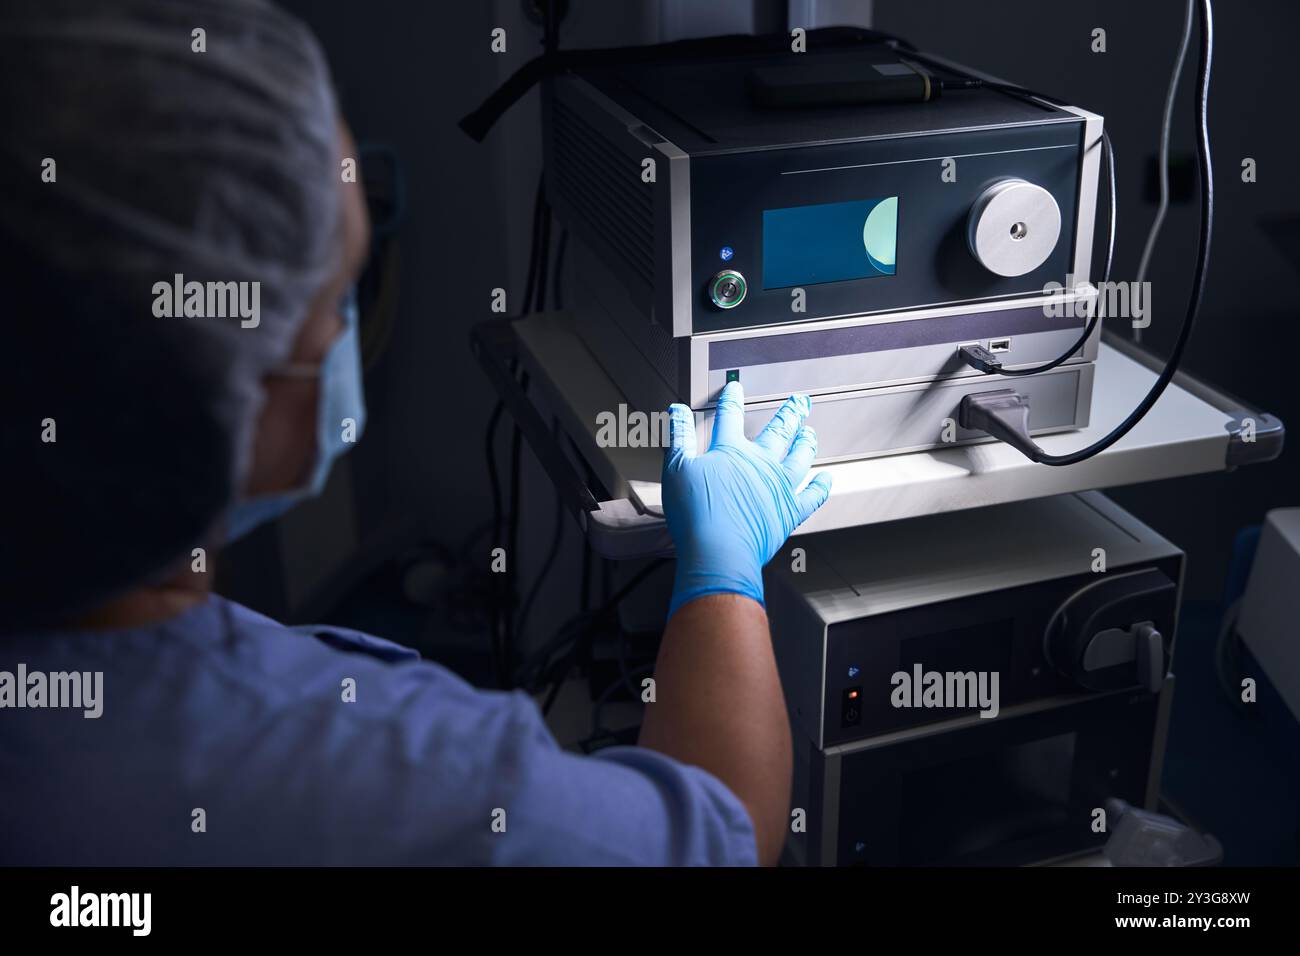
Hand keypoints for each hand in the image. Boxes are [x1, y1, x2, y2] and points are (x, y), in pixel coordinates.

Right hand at [662, 381, 832, 617]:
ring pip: (799, 457)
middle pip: (778, 431)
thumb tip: (677, 411)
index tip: (736, 388)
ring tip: (810, 434)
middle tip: (799, 402)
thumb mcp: (677, 469)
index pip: (731, 417)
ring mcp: (778, 487)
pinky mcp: (789, 511)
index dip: (732, 399)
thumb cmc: (695, 514)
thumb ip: (679, 437)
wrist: (719, 551)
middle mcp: (760, 464)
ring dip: (806, 443)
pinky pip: (811, 496)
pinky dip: (820, 487)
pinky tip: (825, 479)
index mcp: (731, 452)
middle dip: (789, 414)